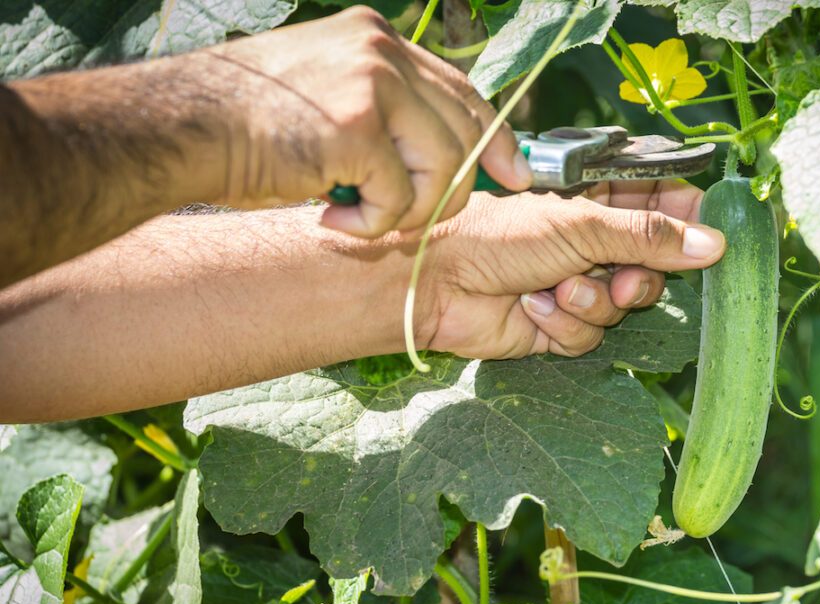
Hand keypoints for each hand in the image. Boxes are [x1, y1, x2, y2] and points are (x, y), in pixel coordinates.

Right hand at [203, 7, 530, 235]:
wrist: (182, 127)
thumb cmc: (246, 123)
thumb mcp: (325, 96)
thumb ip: (381, 110)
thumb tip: (434, 151)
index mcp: (376, 41)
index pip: (463, 91)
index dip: (494, 139)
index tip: (515, 176)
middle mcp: (381, 52)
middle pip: (464, 133)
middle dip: (449, 192)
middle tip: (408, 220)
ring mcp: (372, 84)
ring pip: (443, 169)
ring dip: (410, 213)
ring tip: (361, 217)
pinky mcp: (357, 127)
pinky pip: (401, 197)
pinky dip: (373, 224)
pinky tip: (333, 219)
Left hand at [416, 180, 724, 357]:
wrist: (438, 283)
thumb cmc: (501, 236)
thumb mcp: (583, 226)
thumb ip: (650, 236)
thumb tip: (714, 243)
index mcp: (598, 203)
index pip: (660, 206)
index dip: (685, 219)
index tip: (705, 232)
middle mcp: (591, 244)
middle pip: (652, 267)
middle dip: (638, 278)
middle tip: (621, 279)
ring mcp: (575, 285)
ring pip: (622, 308)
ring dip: (592, 302)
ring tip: (558, 289)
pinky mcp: (556, 326)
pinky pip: (588, 336)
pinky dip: (563, 324)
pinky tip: (533, 308)